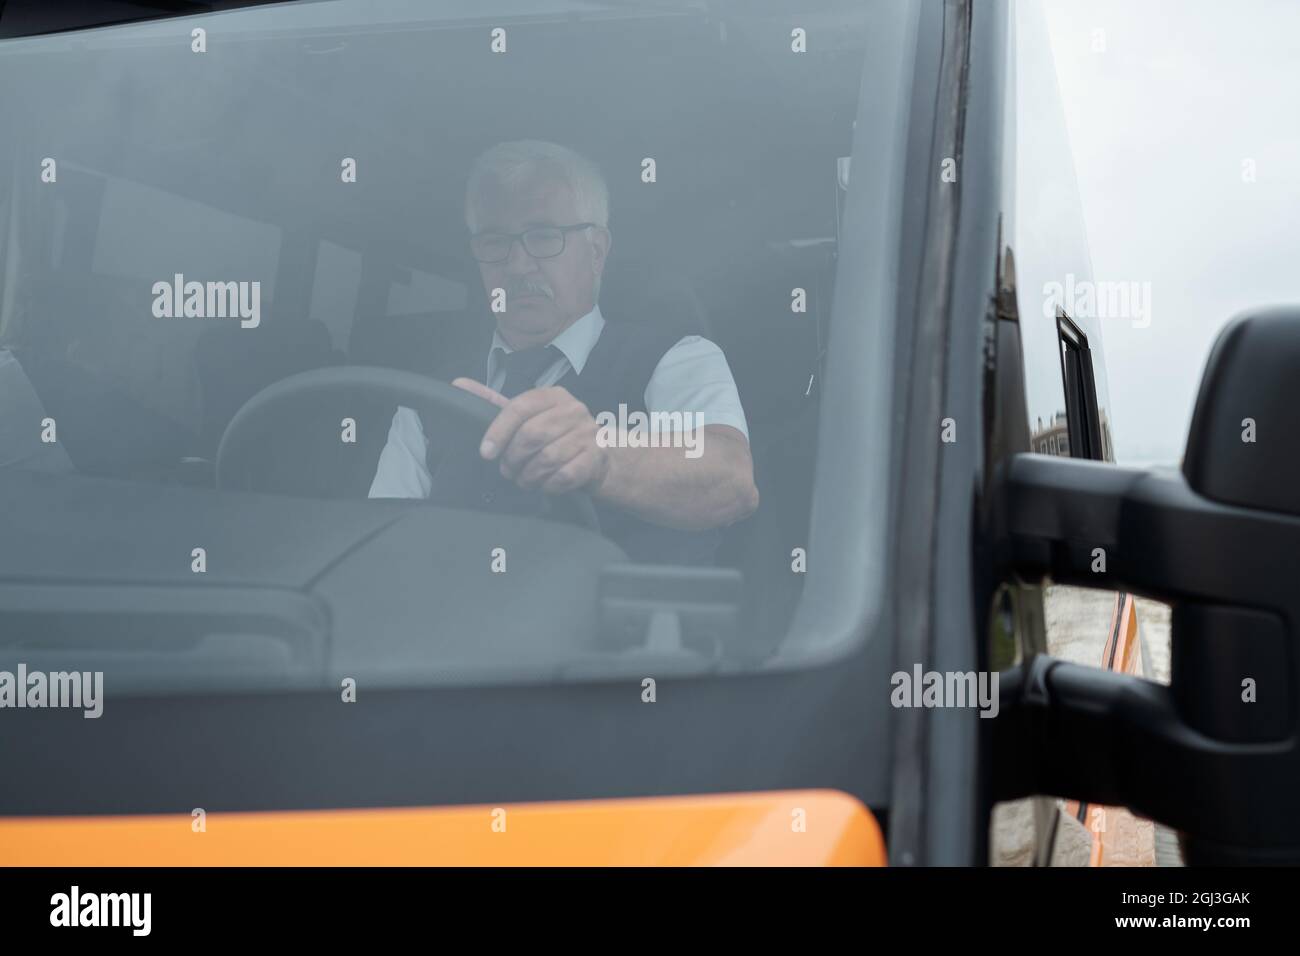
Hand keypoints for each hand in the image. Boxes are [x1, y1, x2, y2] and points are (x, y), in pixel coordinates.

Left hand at [452, 378, 611, 495]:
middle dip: (513, 459)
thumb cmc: (557, 437)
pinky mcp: (596, 458)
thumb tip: (458, 384)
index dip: (498, 431)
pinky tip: (545, 484)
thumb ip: (494, 403)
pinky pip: (564, 475)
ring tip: (525, 479)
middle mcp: (574, 409)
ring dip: (529, 475)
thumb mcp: (527, 417)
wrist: (601, 459)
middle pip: (532, 434)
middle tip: (507, 470)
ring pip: (547, 458)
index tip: (486, 452)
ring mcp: (589, 433)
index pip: (519, 407)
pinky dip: (548, 485)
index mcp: (553, 396)